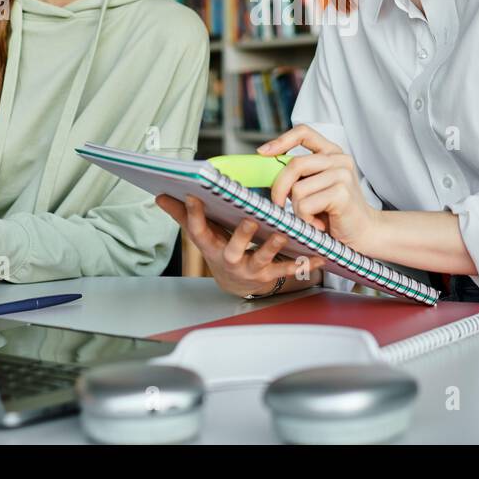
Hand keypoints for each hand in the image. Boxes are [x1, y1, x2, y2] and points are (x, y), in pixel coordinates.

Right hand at [156, 193, 323, 297]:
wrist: (236, 284)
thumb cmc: (220, 249)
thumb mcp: (201, 234)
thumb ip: (182, 214)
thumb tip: (160, 195)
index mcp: (211, 246)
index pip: (198, 230)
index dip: (194, 215)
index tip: (194, 195)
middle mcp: (230, 259)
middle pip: (233, 248)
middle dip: (241, 235)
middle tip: (248, 219)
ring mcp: (250, 268)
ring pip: (262, 259)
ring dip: (273, 246)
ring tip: (284, 233)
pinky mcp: (270, 275)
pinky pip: (288, 270)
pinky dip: (304, 262)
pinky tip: (318, 254)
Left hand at [259, 125, 382, 252]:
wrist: (364, 233)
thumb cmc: (334, 212)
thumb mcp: (315, 188)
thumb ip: (299, 176)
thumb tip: (267, 168)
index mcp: (332, 153)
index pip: (304, 132)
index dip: (281, 140)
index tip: (263, 152)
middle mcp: (339, 160)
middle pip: (294, 164)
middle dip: (278, 188)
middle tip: (278, 205)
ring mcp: (342, 175)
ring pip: (298, 189)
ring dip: (297, 210)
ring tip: (310, 218)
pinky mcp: (342, 193)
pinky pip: (305, 205)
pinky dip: (305, 219)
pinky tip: (318, 225)